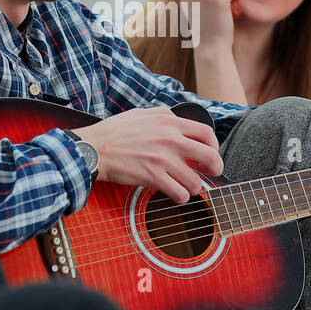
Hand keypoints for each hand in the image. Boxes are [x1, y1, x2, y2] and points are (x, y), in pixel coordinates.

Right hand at [72, 107, 223, 202]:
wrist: (95, 147)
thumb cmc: (115, 131)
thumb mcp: (142, 113)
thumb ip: (164, 115)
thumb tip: (178, 118)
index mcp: (169, 122)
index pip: (206, 133)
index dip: (214, 146)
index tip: (210, 153)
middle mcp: (170, 139)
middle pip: (210, 157)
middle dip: (215, 169)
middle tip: (210, 174)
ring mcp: (162, 159)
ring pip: (195, 181)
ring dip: (194, 187)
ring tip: (187, 186)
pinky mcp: (153, 176)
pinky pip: (179, 193)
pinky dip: (181, 197)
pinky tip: (175, 194)